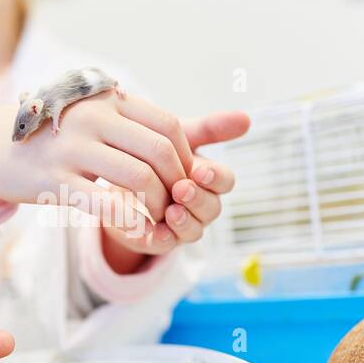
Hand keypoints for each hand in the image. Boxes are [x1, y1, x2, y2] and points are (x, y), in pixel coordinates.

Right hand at [0, 92, 193, 222]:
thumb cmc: (51, 134)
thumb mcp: (89, 115)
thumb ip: (131, 122)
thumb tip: (186, 133)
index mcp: (107, 100)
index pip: (167, 126)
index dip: (186, 156)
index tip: (187, 179)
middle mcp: (92, 117)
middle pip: (159, 150)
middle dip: (178, 182)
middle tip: (177, 203)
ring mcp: (72, 148)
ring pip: (139, 177)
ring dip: (158, 203)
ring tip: (157, 217)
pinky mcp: (53, 180)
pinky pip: (105, 204)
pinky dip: (131, 221)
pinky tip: (139, 230)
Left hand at [101, 109, 248, 258]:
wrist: (117, 176)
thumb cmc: (154, 155)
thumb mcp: (176, 137)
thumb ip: (208, 129)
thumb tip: (246, 118)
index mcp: (207, 180)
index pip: (224, 182)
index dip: (216, 178)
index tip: (200, 170)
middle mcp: (199, 206)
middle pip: (212, 208)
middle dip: (198, 199)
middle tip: (181, 189)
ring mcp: (181, 226)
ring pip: (194, 231)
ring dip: (184, 222)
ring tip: (171, 212)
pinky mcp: (156, 240)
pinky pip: (164, 245)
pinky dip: (161, 238)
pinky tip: (153, 230)